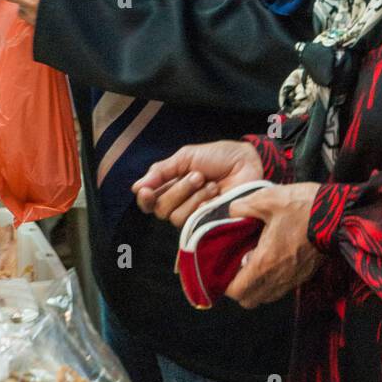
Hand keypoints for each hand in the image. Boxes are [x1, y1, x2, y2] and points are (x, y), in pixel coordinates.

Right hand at [133, 140, 262, 228]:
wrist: (246, 162)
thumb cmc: (218, 157)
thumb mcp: (186, 157)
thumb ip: (161, 171)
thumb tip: (136, 188)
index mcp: (171, 186)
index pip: (148, 201)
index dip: (144, 199)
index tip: (146, 191)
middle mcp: (179, 203)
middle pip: (160, 209)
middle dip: (178, 190)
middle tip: (197, 175)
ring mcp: (194, 215)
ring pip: (176, 217)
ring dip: (193, 196)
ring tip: (210, 183)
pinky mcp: (208, 224)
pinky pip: (193, 221)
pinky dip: (203, 204)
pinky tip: (216, 193)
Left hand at [225, 183, 321, 307]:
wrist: (339, 214)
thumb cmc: (303, 207)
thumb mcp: (267, 199)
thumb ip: (243, 206)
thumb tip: (231, 212)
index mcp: (265, 262)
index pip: (237, 291)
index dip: (224, 283)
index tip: (222, 268)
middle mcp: (278, 278)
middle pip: (249, 300)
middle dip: (239, 287)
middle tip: (237, 265)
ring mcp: (293, 279)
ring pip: (266, 296)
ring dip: (256, 285)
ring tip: (254, 261)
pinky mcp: (305, 275)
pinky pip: (281, 288)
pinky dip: (272, 280)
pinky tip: (272, 258)